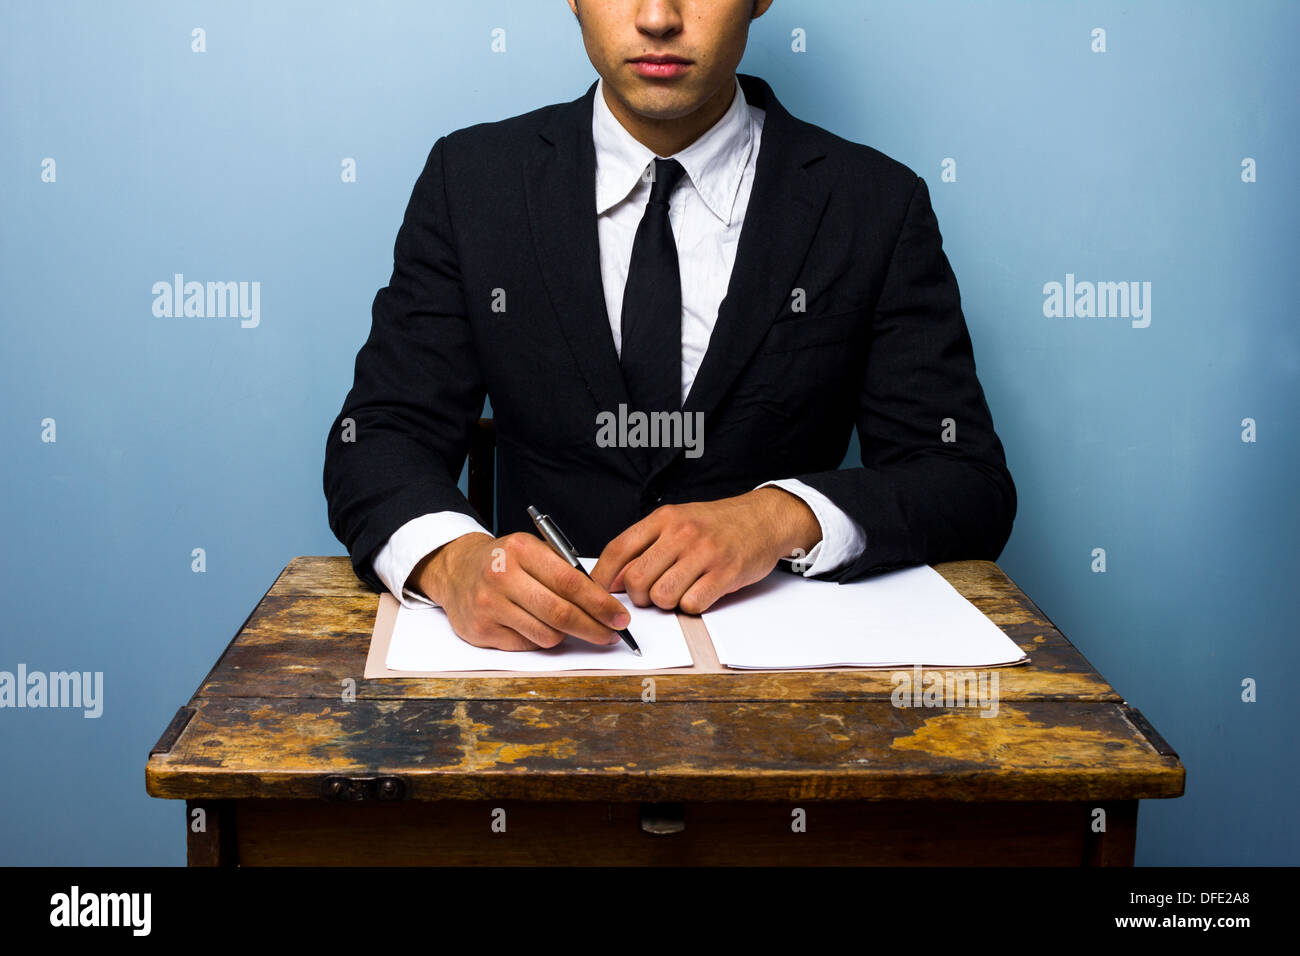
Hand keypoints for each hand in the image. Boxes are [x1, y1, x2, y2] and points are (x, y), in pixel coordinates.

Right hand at [411, 532, 630, 650]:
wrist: (456, 570)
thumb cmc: (505, 561)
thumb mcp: (533, 550)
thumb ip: (565, 571)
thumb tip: (604, 603)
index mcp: (520, 549)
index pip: (570, 582)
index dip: (600, 604)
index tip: (620, 617)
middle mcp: (501, 576)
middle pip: (560, 613)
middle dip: (593, 628)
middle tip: (611, 634)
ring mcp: (488, 605)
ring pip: (546, 635)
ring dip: (566, 635)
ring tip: (568, 626)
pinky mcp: (481, 630)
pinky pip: (527, 645)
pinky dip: (540, 640)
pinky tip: (536, 627)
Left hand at [590, 488, 821, 614]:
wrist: (763, 519)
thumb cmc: (715, 525)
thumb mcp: (676, 522)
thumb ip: (645, 545)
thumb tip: (614, 578)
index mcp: (663, 518)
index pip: (618, 550)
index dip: (602, 577)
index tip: (596, 593)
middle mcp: (681, 533)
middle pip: (637, 580)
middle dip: (639, 596)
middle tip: (652, 593)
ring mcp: (704, 553)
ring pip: (662, 596)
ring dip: (667, 602)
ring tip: (680, 590)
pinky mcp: (725, 573)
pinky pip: (692, 605)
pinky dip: (691, 606)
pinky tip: (700, 592)